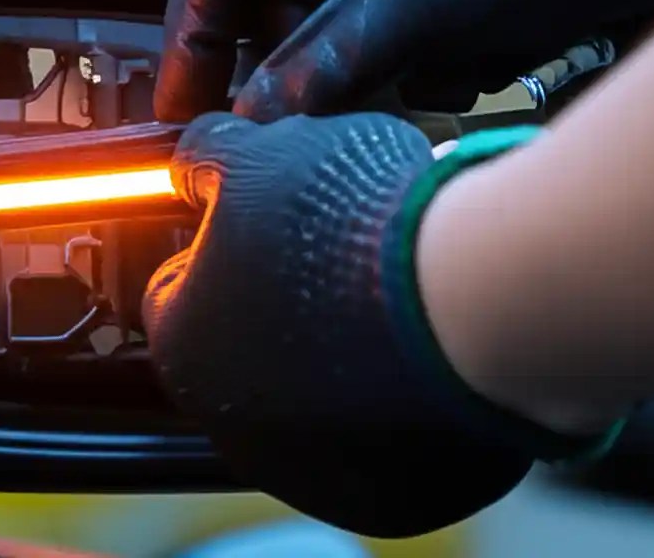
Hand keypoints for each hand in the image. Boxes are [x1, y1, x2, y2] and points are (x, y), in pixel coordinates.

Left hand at [141, 112, 533, 537]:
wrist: (474, 299)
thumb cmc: (357, 231)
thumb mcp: (268, 154)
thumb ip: (214, 156)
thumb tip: (196, 158)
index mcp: (185, 342)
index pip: (180, 288)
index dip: (225, 243)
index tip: (270, 220)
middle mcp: (233, 424)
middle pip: (250, 345)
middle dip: (290, 298)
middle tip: (345, 253)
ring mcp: (308, 469)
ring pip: (316, 395)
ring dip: (345, 349)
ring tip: (397, 293)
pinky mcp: (385, 499)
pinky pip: (381, 437)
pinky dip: (399, 399)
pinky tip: (431, 350)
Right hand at [155, 0, 653, 121]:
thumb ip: (327, 61)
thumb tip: (256, 116)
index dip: (189, 44)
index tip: (183, 111)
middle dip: (290, 64)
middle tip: (299, 119)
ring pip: (331, 20)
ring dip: (360, 66)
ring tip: (420, 76)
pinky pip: (387, 22)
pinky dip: (410, 55)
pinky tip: (461, 59)